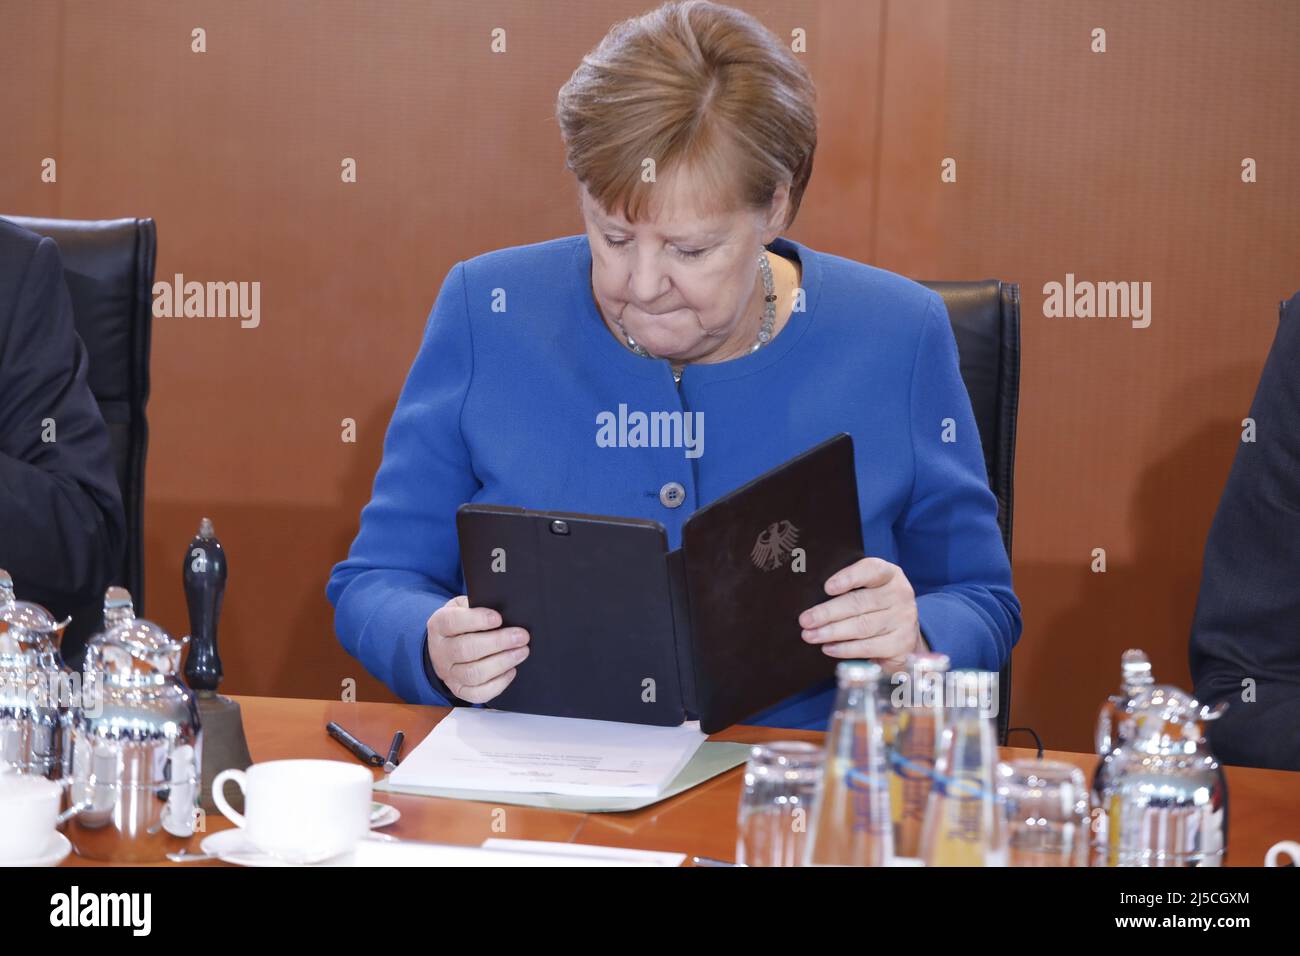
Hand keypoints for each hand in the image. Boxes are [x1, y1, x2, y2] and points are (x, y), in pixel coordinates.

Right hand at [426, 595, 529, 702]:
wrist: (446, 646)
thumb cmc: (462, 623)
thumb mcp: (463, 607)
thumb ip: (477, 606)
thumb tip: (505, 611)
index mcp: (438, 625)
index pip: (453, 622)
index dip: (476, 620)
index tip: (498, 618)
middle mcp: (440, 651)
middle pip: (466, 650)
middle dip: (498, 642)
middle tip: (521, 636)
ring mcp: (448, 673)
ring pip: (473, 674)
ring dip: (502, 663)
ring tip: (522, 652)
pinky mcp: (459, 690)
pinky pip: (478, 693)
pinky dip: (498, 683)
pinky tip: (511, 670)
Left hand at [798, 557, 926, 674]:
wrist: (902, 636)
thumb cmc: (875, 608)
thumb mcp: (867, 590)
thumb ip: (847, 588)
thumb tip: (811, 598)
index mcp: (890, 575)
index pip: (872, 570)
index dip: (849, 578)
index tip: (827, 587)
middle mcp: (900, 595)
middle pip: (859, 602)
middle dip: (828, 612)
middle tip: (805, 620)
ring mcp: (903, 620)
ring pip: (862, 626)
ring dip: (831, 632)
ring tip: (810, 635)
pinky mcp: (902, 644)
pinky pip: (869, 646)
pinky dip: (845, 649)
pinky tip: (828, 648)